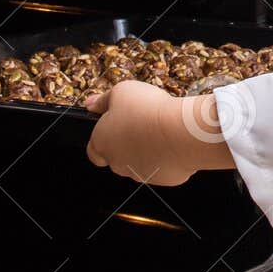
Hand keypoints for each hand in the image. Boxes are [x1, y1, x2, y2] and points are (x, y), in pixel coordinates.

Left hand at [83, 81, 230, 185]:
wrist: (181, 132)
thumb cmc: (150, 111)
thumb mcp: (121, 92)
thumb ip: (103, 100)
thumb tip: (91, 104)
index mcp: (102, 143)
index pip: (93, 151)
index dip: (102, 139)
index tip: (112, 127)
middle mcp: (118, 163)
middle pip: (118, 157)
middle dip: (127, 143)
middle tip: (141, 123)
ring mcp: (141, 174)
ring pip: (141, 163)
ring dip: (147, 150)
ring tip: (160, 130)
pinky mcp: (164, 179)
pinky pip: (163, 167)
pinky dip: (167, 157)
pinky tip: (174, 141)